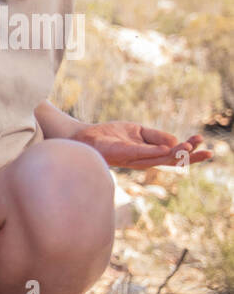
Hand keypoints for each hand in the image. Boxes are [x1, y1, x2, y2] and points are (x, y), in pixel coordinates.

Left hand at [72, 122, 211, 169]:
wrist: (86, 137)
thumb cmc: (111, 136)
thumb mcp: (138, 131)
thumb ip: (156, 136)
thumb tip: (176, 142)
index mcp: (149, 155)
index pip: (174, 155)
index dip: (190, 151)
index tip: (203, 142)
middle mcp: (143, 160)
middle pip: (171, 161)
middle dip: (190, 157)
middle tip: (208, 152)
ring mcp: (132, 159)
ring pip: (159, 159)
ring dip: (176, 154)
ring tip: (190, 146)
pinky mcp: (121, 154)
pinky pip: (140, 154)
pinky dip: (154, 152)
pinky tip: (167, 149)